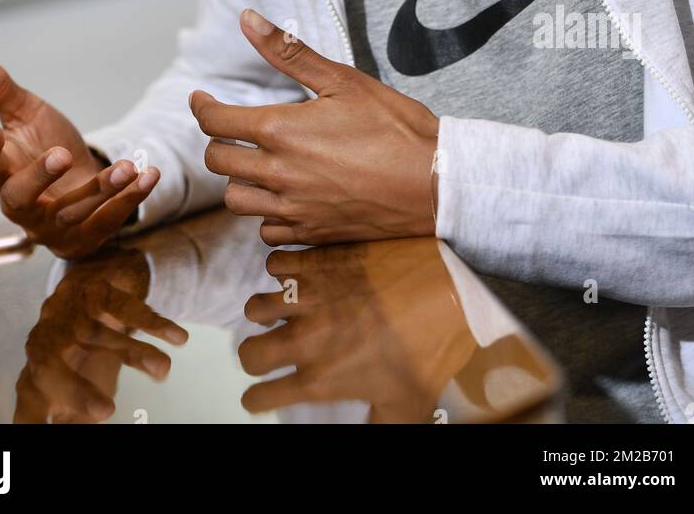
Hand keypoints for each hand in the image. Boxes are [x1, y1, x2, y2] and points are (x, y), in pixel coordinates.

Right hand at [0, 45, 159, 259]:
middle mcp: (22, 204)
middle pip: (19, 198)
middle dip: (40, 178)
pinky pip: (109, 221)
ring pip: (72, 213)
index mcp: (2, 171)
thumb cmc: (44, 144)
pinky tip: (149, 175)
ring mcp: (54, 224)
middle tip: (61, 154)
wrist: (80, 177)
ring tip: (127, 166)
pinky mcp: (86, 235)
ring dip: (100, 190)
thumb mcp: (24, 111)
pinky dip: (131, 199)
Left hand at [14, 248, 187, 422]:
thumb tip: (85, 426)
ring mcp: (68, 309)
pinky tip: (177, 337)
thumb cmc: (84, 341)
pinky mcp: (95, 287)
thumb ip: (73, 410)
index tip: (61, 429)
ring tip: (162, 369)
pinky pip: (122, 305)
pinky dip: (151, 321)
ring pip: (94, 332)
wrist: (99, 277)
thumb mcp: (76, 380)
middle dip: (73, 390)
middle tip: (105, 413)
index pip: (30, 397)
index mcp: (40, 365)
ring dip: (130, 350)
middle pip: (46, 365)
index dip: (35, 418)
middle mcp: (46, 335)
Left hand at [189, 10, 439, 245]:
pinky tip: (284, 196)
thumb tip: (246, 19)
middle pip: (218, 161)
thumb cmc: (394, 126)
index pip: (215, 122)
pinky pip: (267, 230)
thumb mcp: (342, 79)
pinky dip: (266, 213)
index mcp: (281, 131)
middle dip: (218, 141)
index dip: (201, 107)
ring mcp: (294, 209)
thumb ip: (287, 51)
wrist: (437, 183)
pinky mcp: (311, 235)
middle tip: (231, 128)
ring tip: (257, 163)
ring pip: (236, 200)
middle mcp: (279, 174)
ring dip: (239, 179)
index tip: (201, 99)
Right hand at [238, 239, 477, 421]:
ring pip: (255, 307)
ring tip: (282, 311)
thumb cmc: (429, 349)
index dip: (257, 398)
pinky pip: (275, 263)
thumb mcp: (405, 405)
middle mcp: (305, 339)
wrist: (444, 290)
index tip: (260, 394)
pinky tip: (297, 276)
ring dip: (266, 313)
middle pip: (248, 354)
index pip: (263, 396)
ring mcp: (308, 296)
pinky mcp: (316, 260)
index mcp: (321, 378)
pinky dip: (281, 270)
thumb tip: (365, 432)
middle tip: (268, 353)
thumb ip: (378, 426)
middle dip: (253, 358)